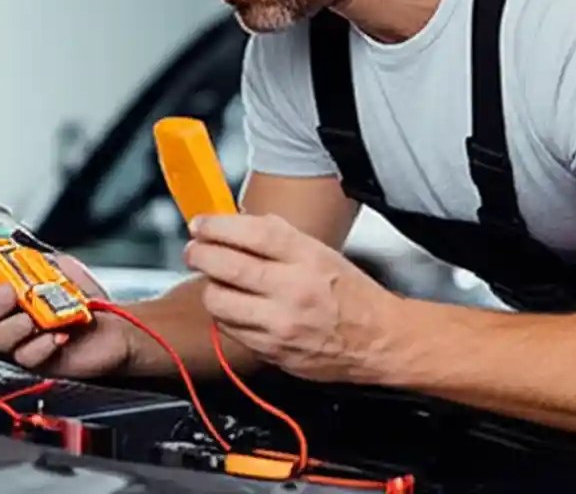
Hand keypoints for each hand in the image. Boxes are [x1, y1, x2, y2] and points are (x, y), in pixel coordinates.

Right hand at [0, 253, 133, 378]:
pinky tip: (56, 336)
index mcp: (13, 293)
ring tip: (30, 318)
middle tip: (8, 293)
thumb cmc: (89, 302)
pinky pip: (27, 358)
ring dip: (11, 327)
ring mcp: (24, 341)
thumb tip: (24, 248)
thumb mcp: (64, 269)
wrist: (118, 328)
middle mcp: (13, 318)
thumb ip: (40, 260)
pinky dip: (39, 346)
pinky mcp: (39, 362)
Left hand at [185, 213, 404, 383]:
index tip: (200, 224)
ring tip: (217, 282)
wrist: (381, 341)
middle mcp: (293, 290)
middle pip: (226, 266)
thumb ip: (279, 237)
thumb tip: (232, 223)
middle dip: (199, 254)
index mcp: (307, 258)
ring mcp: (281, 324)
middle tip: (194, 251)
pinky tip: (235, 308)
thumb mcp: (321, 252)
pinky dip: (225, 316)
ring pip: (219, 302)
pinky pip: (229, 330)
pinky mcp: (272, 351)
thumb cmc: (350, 294)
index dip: (216, 226)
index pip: (251, 233)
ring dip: (210, 288)